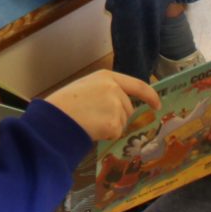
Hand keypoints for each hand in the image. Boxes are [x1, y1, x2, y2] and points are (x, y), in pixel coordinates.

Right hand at [44, 70, 158, 140]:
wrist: (53, 117)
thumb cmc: (63, 103)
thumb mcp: (86, 87)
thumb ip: (105, 91)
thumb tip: (121, 105)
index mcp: (107, 76)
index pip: (138, 85)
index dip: (150, 96)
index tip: (157, 105)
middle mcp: (115, 89)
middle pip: (128, 108)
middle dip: (118, 116)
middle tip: (94, 118)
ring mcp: (116, 105)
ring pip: (122, 122)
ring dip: (110, 126)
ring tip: (89, 122)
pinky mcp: (114, 123)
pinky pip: (116, 133)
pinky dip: (106, 135)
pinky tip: (91, 129)